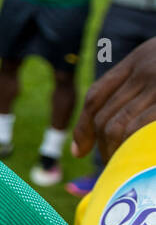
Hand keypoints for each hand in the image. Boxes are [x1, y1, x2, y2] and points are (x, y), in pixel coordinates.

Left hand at [73, 37, 155, 162]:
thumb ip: (144, 82)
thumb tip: (122, 119)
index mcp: (136, 60)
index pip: (97, 94)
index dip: (83, 125)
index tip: (79, 150)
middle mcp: (142, 69)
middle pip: (103, 113)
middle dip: (99, 143)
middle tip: (107, 162)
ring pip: (117, 124)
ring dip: (113, 150)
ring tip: (120, 164)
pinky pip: (139, 129)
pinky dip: (131, 147)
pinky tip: (134, 156)